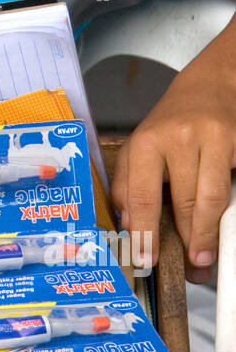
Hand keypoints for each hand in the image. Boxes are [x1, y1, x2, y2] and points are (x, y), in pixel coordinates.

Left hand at [111, 37, 235, 282]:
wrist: (212, 84)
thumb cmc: (172, 121)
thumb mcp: (138, 146)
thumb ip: (127, 184)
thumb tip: (128, 225)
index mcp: (146, 141)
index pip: (142, 196)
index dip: (146, 232)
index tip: (148, 258)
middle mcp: (180, 138)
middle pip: (185, 203)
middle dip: (187, 240)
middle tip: (188, 266)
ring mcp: (215, 139)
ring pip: (213, 199)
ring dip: (210, 233)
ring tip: (205, 256)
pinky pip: (234, 187)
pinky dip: (229, 210)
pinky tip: (224, 225)